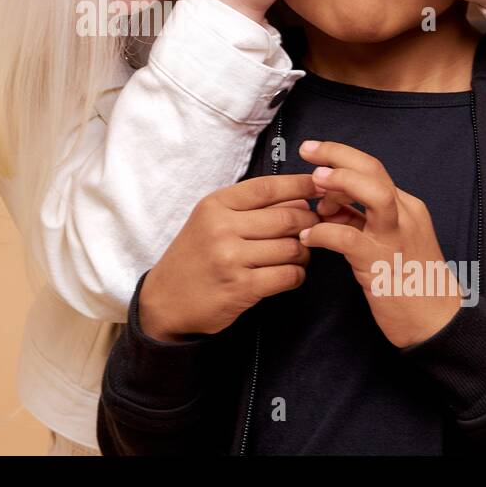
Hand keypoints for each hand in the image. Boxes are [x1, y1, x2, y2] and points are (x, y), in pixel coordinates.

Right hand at [138, 174, 321, 341]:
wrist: (165, 301)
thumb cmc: (195, 257)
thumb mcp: (210, 221)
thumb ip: (248, 208)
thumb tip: (299, 200)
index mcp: (215, 205)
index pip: (267, 187)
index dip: (299, 185)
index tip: (320, 185)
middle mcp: (222, 227)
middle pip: (287, 217)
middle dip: (310, 222)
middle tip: (316, 228)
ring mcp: (231, 258)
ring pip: (292, 247)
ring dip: (305, 252)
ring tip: (300, 254)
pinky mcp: (242, 287)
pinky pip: (288, 275)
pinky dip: (297, 274)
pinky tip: (290, 274)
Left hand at [296, 140, 462, 348]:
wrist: (437, 322)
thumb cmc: (408, 281)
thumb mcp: (385, 239)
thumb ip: (358, 218)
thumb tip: (326, 201)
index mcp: (406, 207)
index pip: (372, 169)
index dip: (341, 157)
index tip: (315, 153)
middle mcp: (405, 215)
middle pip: (373, 170)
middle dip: (337, 155)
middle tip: (308, 151)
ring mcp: (396, 237)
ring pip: (374, 194)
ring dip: (340, 182)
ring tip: (314, 184)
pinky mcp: (382, 263)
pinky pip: (348, 237)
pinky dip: (323, 233)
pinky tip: (307, 238)